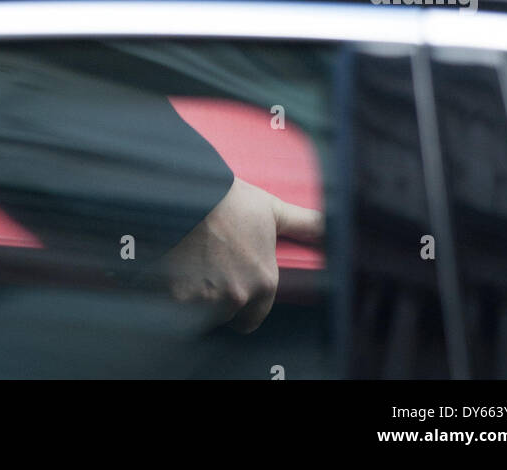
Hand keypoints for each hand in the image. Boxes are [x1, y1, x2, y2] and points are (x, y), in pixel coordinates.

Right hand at [163, 177, 322, 332]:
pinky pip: (177, 308)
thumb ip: (304, 223)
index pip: (253, 318)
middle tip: (208, 270)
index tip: (230, 283)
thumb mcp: (272, 210)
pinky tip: (174, 271)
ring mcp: (207, 300)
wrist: (187, 188)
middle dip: (217, 301)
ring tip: (190, 267)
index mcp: (264, 281)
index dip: (241, 304)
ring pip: (201, 314)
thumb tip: (333, 227)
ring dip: (195, 300)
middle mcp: (239, 296)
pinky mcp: (178, 298)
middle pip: (226, 316)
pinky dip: (174, 295)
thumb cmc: (230, 199)